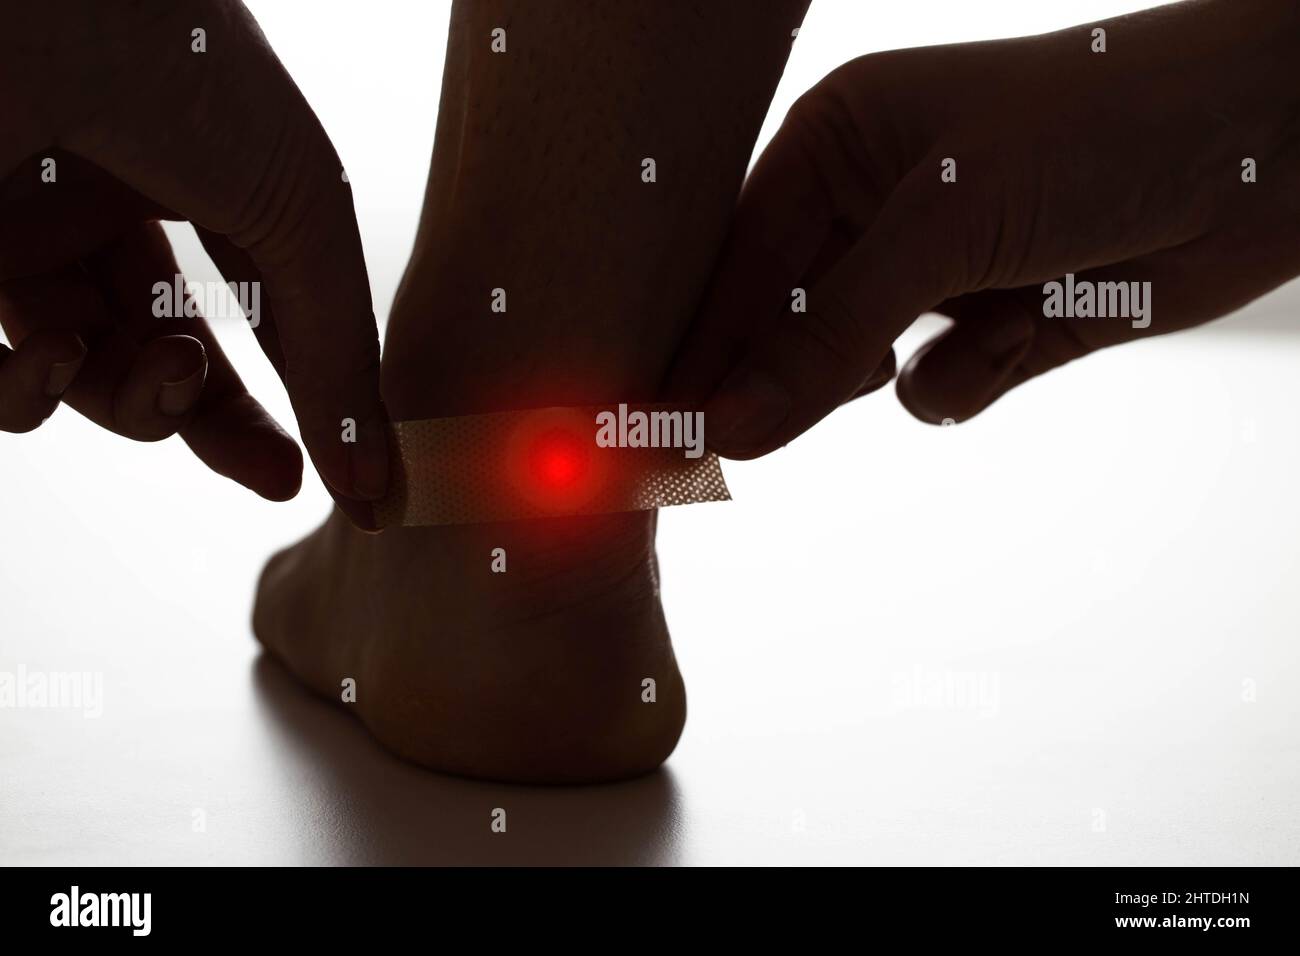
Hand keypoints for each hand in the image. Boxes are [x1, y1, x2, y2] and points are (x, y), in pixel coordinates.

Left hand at [0, 0, 386, 526]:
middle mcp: (111, 211)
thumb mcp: (300, 221)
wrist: (59, 10)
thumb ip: (335, 354)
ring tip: (165, 365)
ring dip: (137, 406)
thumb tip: (371, 481)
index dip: (300, 398)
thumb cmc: (196, 78)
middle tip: (276, 477)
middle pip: (168, 364)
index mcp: (203, 183)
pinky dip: (26, 394)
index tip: (343, 480)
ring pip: (86, 382)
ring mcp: (27, 238)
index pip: (256, 317)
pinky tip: (56, 354)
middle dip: (219, 428)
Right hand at [667, 0, 1299, 457]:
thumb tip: (728, 424)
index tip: (651, 428)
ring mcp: (931, 270)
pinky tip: (1024, 336)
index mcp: (836, 145)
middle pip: (783, 325)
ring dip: (895, 374)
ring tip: (960, 330)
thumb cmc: (1099, 132)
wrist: (1270, 147)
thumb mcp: (945, 225)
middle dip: (783, 379)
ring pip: (853, 370)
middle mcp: (872, 207)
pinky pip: (935, 388)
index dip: (696, 347)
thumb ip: (826, 334)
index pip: (733, 266)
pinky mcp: (991, 322)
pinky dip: (971, 378)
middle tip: (724, 450)